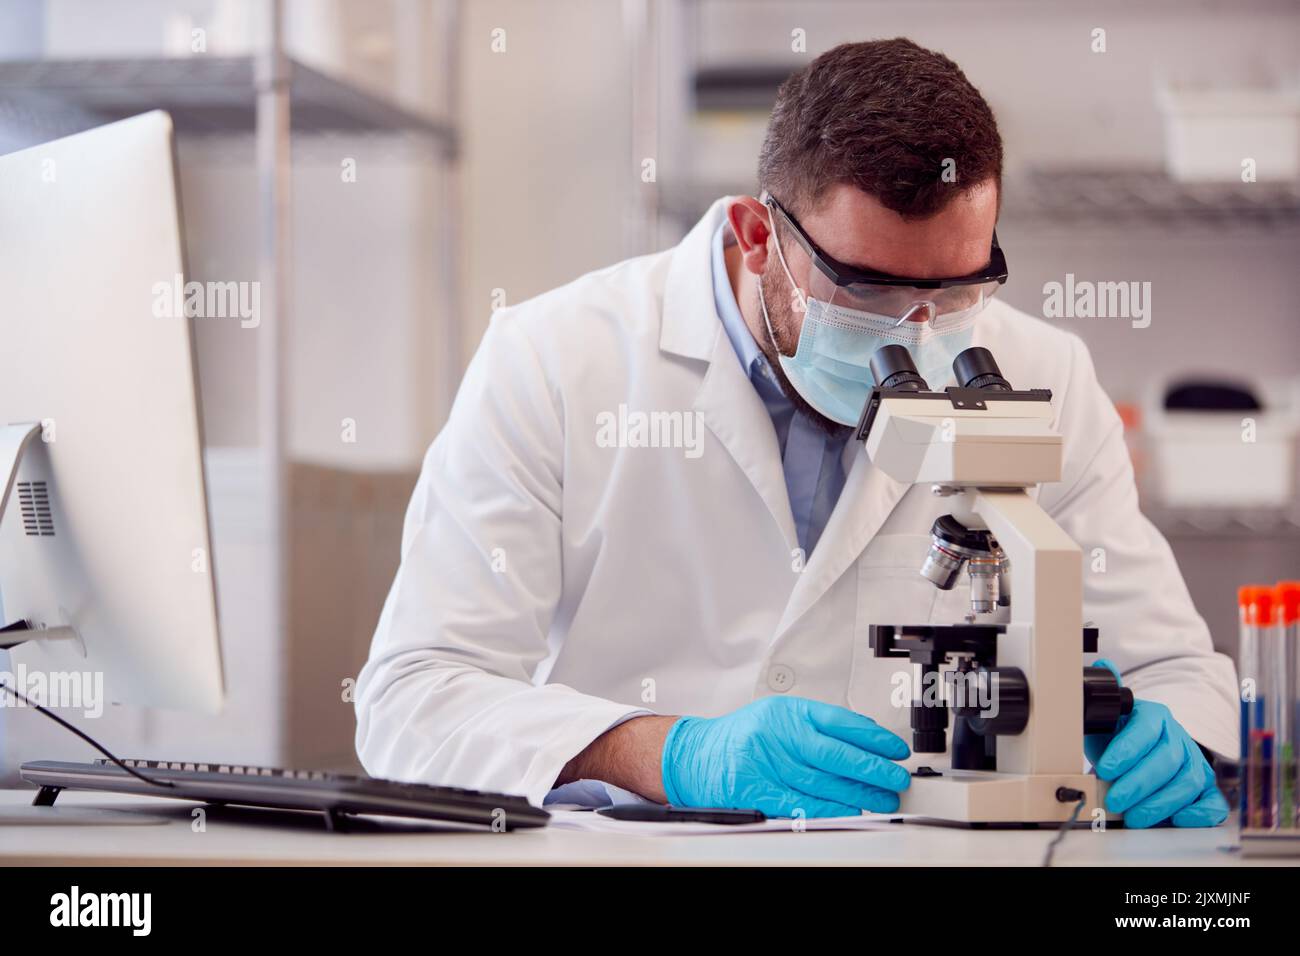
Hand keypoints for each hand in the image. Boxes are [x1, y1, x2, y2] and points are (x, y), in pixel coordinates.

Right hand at [660, 696, 910, 817]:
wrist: (696, 754)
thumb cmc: (741, 737)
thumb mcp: (779, 716)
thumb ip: (817, 726)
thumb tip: (864, 737)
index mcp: (788, 712)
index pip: (840, 722)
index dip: (873, 737)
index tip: (895, 749)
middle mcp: (779, 735)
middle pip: (836, 754)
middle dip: (873, 769)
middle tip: (896, 778)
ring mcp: (767, 763)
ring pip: (823, 782)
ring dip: (858, 794)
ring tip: (882, 799)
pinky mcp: (758, 791)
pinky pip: (800, 804)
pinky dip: (828, 810)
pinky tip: (849, 811)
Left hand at [1085, 659, 1227, 827]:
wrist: (1139, 753)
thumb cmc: (1119, 738)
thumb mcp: (1106, 719)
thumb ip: (1105, 697)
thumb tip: (1103, 666)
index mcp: (1155, 716)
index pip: (1145, 730)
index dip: (1126, 750)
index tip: (1105, 768)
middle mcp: (1179, 738)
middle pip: (1166, 760)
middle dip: (1139, 783)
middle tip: (1114, 799)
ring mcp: (1195, 763)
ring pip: (1186, 782)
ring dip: (1160, 803)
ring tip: (1133, 816)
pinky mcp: (1205, 789)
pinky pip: (1212, 802)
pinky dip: (1199, 813)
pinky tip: (1178, 819)